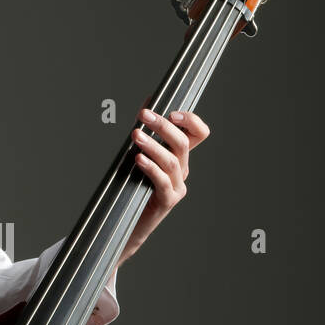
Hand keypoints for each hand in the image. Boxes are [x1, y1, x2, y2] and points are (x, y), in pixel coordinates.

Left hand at [118, 107, 209, 264]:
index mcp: (180, 156)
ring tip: (135, 135)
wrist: (124, 223)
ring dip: (153, 145)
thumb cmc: (131, 186)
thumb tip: (148, 102)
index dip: (191, 120)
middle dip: (162, 125)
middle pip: (182, 142)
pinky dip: (150, 167)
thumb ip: (146, 132)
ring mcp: (177, 186)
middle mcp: (182, 170)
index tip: (171, 111)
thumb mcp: (139, 154)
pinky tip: (138, 159)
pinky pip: (162, 181)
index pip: (199, 133)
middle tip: (143, 115)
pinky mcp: (167, 200)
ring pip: (172, 160)